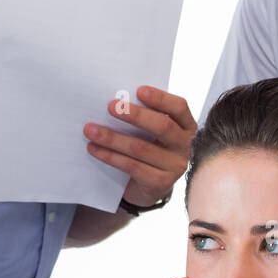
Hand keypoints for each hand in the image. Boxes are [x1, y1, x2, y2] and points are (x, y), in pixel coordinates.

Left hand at [86, 86, 196, 207]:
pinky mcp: (161, 183)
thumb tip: (118, 101)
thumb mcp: (152, 132)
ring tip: (91, 130)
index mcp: (186, 126)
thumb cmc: (149, 148)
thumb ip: (144, 117)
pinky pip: (131, 166)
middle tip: (110, 106)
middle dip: (135, 115)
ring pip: (140, 148)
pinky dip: (110, 156)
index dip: (161, 99)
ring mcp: (175, 167)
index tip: (139, 91)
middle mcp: (185, 146)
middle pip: (162, 126)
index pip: (179, 108)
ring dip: (112, 138)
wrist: (149, 187)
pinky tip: (94, 149)